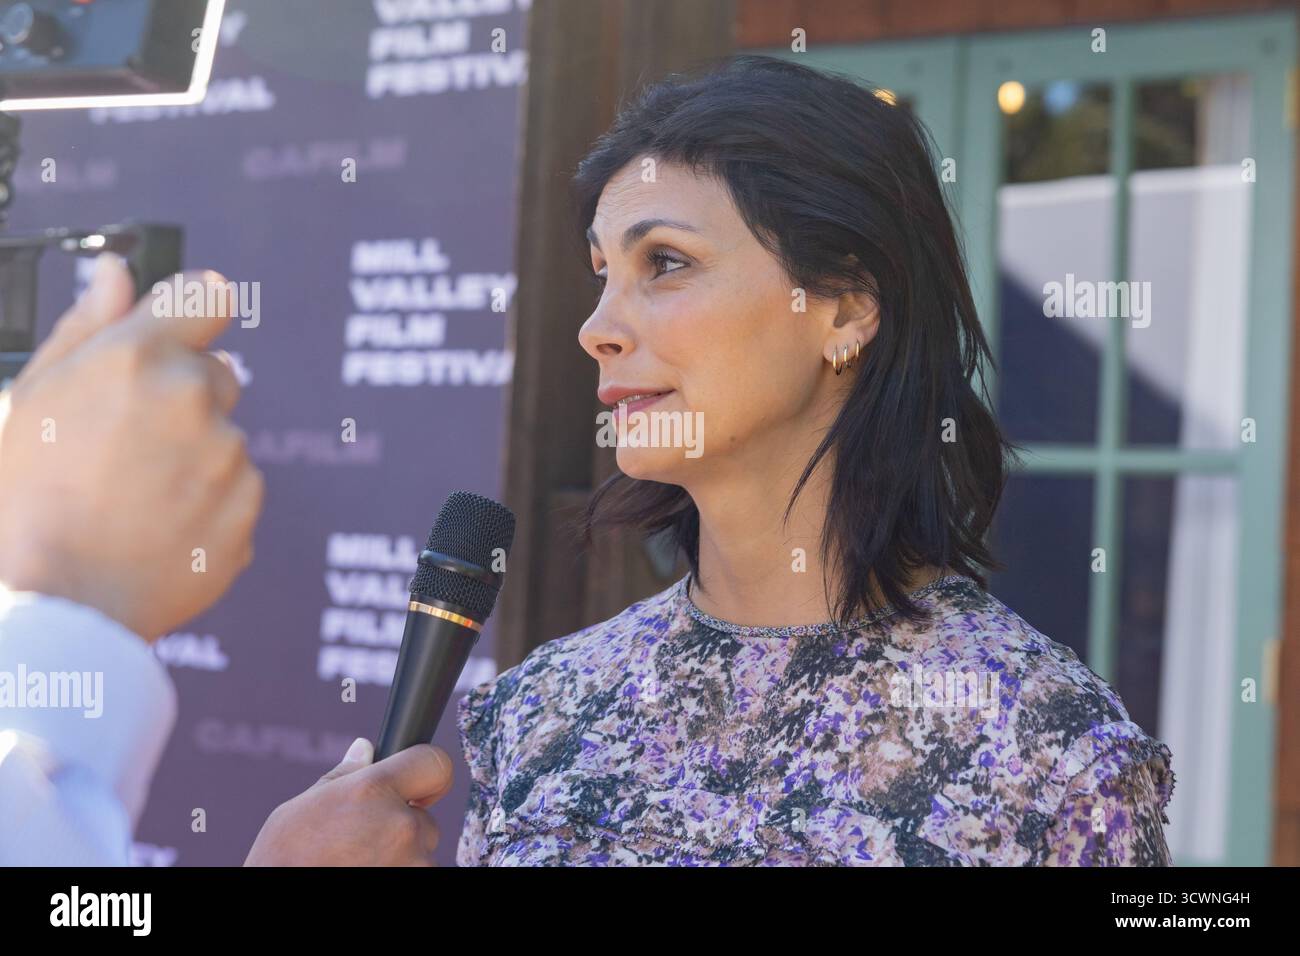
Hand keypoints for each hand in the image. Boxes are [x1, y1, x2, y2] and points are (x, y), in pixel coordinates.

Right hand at [0, 253, 262, 641]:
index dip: (192, 313)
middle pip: (217, 374)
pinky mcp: (248, 506)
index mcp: (137, 358)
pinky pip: (237, 490)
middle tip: (127, 446)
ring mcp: (227, 455)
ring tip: (135, 496)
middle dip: (184, 398)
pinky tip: (160, 525)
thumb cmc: (30, 498)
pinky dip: (210, 504)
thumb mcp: (36, 398)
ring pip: (225, 437)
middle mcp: (192, 397)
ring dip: (196, 456)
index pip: (205, 295)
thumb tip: (117, 274)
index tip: (180, 330)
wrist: (59, 602)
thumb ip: (87, 327)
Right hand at [244, 739, 453, 866]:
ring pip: (421, 853)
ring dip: (400, 857)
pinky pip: (416, 872)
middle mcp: (401, 824)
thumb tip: (365, 750)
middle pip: (425, 818)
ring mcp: (413, 862)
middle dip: (402, 827)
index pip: (434, 763)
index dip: (426, 773)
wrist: (277, 904)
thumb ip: (344, 776)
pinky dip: (397, 872)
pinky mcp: (416, 883)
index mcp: (373, 791)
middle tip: (362, 842)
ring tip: (357, 863)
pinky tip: (364, 874)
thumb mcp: (302, 808)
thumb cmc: (283, 860)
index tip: (418, 788)